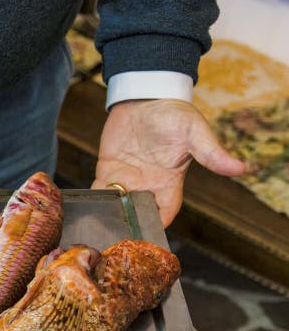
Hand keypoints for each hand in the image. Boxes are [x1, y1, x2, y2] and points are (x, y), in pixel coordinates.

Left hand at [92, 99, 245, 225]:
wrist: (145, 95)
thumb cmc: (174, 112)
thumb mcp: (194, 132)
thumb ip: (212, 153)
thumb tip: (241, 169)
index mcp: (168, 181)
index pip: (165, 212)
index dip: (157, 225)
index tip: (148, 236)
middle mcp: (147, 184)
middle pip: (138, 214)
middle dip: (130, 225)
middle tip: (117, 236)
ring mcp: (126, 178)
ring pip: (117, 206)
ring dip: (110, 214)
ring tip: (100, 225)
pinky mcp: (108, 169)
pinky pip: (99, 191)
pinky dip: (94, 200)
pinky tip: (88, 207)